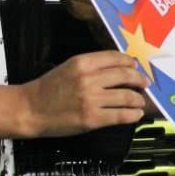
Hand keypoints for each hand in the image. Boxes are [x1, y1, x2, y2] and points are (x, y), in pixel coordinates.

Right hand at [20, 51, 149, 136]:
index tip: (136, 67)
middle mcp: (89, 79)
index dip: (131, 62)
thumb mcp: (69, 67)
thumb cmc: (49, 88)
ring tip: (140, 101)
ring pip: (127, 96)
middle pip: (126, 75)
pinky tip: (135, 114)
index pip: (116, 57)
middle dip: (140, 80)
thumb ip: (93, 66)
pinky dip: (133, 114)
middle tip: (145, 84)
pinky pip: (121, 115)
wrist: (29, 109)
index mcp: (83, 62)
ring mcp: (91, 99)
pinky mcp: (92, 118)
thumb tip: (121, 66)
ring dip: (139, 99)